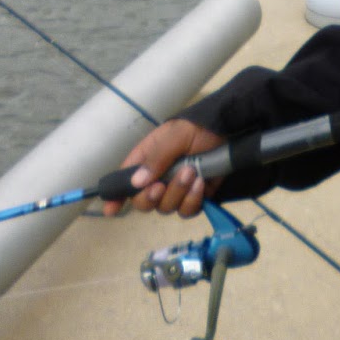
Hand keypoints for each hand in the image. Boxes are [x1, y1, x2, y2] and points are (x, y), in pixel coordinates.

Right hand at [101, 119, 224, 218]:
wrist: (228, 130)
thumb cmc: (197, 128)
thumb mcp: (175, 135)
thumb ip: (156, 158)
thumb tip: (136, 183)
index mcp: (147, 160)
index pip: (125, 180)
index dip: (116, 196)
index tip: (111, 210)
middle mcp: (158, 177)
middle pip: (143, 202)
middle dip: (151, 197)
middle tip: (161, 185)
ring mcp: (176, 190)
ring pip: (165, 208)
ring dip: (178, 193)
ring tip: (193, 173)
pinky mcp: (193, 198)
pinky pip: (186, 211)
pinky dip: (193, 201)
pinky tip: (202, 184)